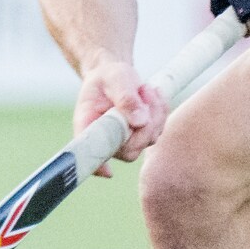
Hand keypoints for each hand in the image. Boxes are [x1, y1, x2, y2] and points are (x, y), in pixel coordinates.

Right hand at [75, 53, 165, 178]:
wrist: (115, 75)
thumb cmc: (109, 77)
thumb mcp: (115, 78)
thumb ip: (125, 97)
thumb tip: (140, 122)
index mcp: (89, 126)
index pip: (90, 151)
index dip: (98, 166)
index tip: (108, 172)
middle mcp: (106, 139)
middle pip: (129, 150)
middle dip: (144, 124)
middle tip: (144, 93)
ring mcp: (125, 141)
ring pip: (148, 139)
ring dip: (154, 112)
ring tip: (144, 88)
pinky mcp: (142, 136)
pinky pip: (159, 129)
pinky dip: (160, 110)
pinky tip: (151, 93)